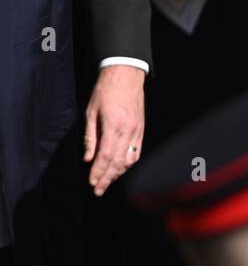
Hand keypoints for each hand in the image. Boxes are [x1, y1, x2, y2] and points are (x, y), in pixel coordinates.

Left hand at [84, 64, 145, 195]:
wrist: (125, 75)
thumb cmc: (105, 92)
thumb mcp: (91, 113)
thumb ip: (91, 138)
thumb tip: (88, 159)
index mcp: (114, 126)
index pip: (106, 156)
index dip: (99, 172)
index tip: (92, 183)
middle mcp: (128, 130)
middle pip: (119, 162)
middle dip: (108, 178)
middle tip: (99, 190)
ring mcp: (137, 130)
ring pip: (130, 159)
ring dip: (119, 173)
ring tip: (108, 181)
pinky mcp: (141, 129)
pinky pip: (137, 151)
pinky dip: (128, 163)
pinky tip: (121, 169)